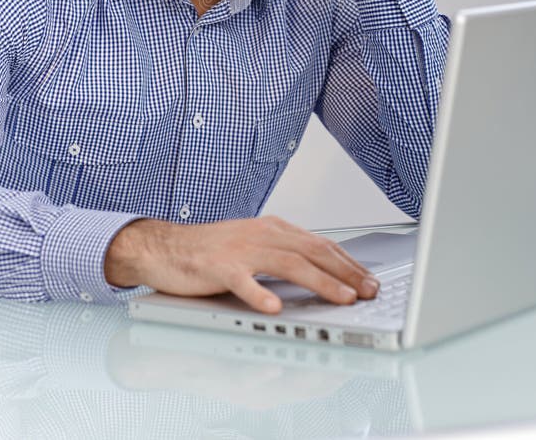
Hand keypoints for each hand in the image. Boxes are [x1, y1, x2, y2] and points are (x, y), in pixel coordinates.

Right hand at [105, 215, 378, 313]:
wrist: (166, 246)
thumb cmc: (211, 250)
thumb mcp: (254, 246)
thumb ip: (284, 255)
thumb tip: (320, 272)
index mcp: (274, 229)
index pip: (320, 244)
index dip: (348, 262)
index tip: (369, 280)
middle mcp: (262, 234)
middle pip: (312, 251)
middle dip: (346, 272)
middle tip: (368, 291)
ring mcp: (241, 248)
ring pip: (288, 264)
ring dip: (319, 282)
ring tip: (341, 298)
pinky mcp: (218, 266)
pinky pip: (242, 281)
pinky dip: (260, 293)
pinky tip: (274, 307)